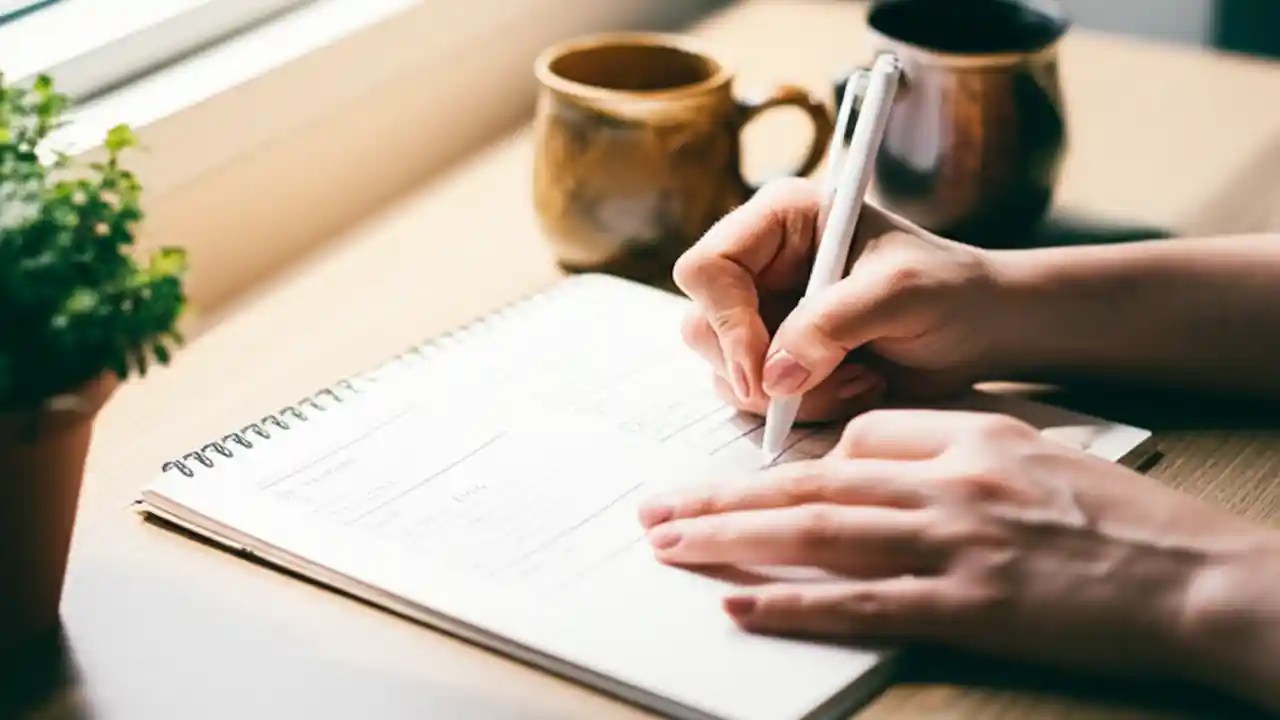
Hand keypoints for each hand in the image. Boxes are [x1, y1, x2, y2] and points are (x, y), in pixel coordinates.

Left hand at [637, 409, 1279, 704]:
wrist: (1195, 576)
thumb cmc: (1118, 518)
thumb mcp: (1033, 450)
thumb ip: (947, 445)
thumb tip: (867, 460)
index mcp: (965, 440)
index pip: (857, 444)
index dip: (794, 468)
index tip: (743, 487)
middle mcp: (947, 486)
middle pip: (810, 485)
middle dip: (723, 495)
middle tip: (657, 507)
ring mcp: (953, 547)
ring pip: (818, 535)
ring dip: (732, 538)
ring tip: (669, 543)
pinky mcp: (965, 610)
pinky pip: (860, 604)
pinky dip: (794, 601)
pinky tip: (741, 601)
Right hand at [673, 178, 1006, 421]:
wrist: (981, 330)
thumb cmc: (950, 291)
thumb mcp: (900, 293)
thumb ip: (831, 324)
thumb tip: (773, 376)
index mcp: (780, 219)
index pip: (707, 267)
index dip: (726, 321)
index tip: (762, 369)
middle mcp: (761, 263)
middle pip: (702, 324)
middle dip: (756, 368)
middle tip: (815, 383)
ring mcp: (763, 313)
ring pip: (724, 369)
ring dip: (788, 394)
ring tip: (858, 378)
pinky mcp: (775, 357)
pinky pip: (753, 397)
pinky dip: (801, 407)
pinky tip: (855, 387)